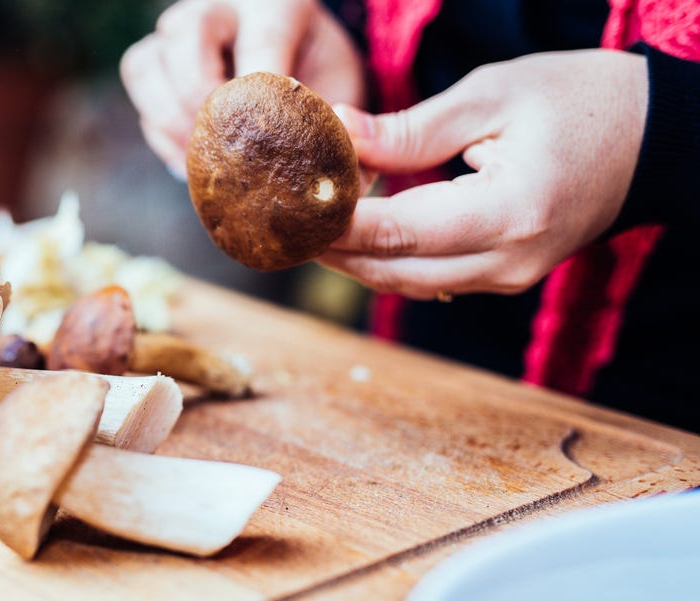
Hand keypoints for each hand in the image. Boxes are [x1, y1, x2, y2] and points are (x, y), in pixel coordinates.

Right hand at [120, 0, 364, 175]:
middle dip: (201, 97)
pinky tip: (192, 165)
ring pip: (146, 63)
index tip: (267, 134)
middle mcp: (218, 9)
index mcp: (274, 4)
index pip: (261, 38)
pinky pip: (141, 98)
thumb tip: (342, 182)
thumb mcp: (341, 90)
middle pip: (185, 35)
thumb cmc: (317, 75)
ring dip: (170, 118)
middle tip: (224, 146)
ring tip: (201, 161)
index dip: (259, 90)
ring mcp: (177, 36)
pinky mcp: (154, 65)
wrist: (294, 66)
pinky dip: (162, 136)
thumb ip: (343, 129)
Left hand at [320, 50, 648, 299]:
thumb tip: (337, 136)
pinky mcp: (505, 275)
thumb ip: (408, 130)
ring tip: (306, 225)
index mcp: (509, 213)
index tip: (289, 205)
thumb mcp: (490, 97)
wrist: (654, 136)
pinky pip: (431, 278)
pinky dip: (387, 259)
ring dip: (353, 259)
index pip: (397, 234)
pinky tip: (354, 232)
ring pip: (407, 284)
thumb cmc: (580, 101)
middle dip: (332, 249)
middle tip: (281, 221)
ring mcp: (510, 277)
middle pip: (393, 272)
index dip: (336, 225)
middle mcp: (509, 261)